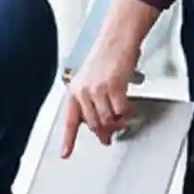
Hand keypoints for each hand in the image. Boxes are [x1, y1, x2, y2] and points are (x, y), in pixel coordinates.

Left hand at [62, 0, 156, 157]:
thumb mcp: (91, 82)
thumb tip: (101, 130)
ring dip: (117, 121)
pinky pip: (121, 111)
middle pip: (93, 124)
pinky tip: (128, 108)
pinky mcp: (113, 87)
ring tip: (122, 116)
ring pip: (108, 119)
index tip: (65, 154)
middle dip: (104, 132)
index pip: (69, 120)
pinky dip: (127, 112)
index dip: (68, 139)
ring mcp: (97, 90)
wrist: (116, 39)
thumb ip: (92, 104)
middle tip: (111, 134)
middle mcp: (82, 91)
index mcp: (74, 91)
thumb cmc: (106, 58)